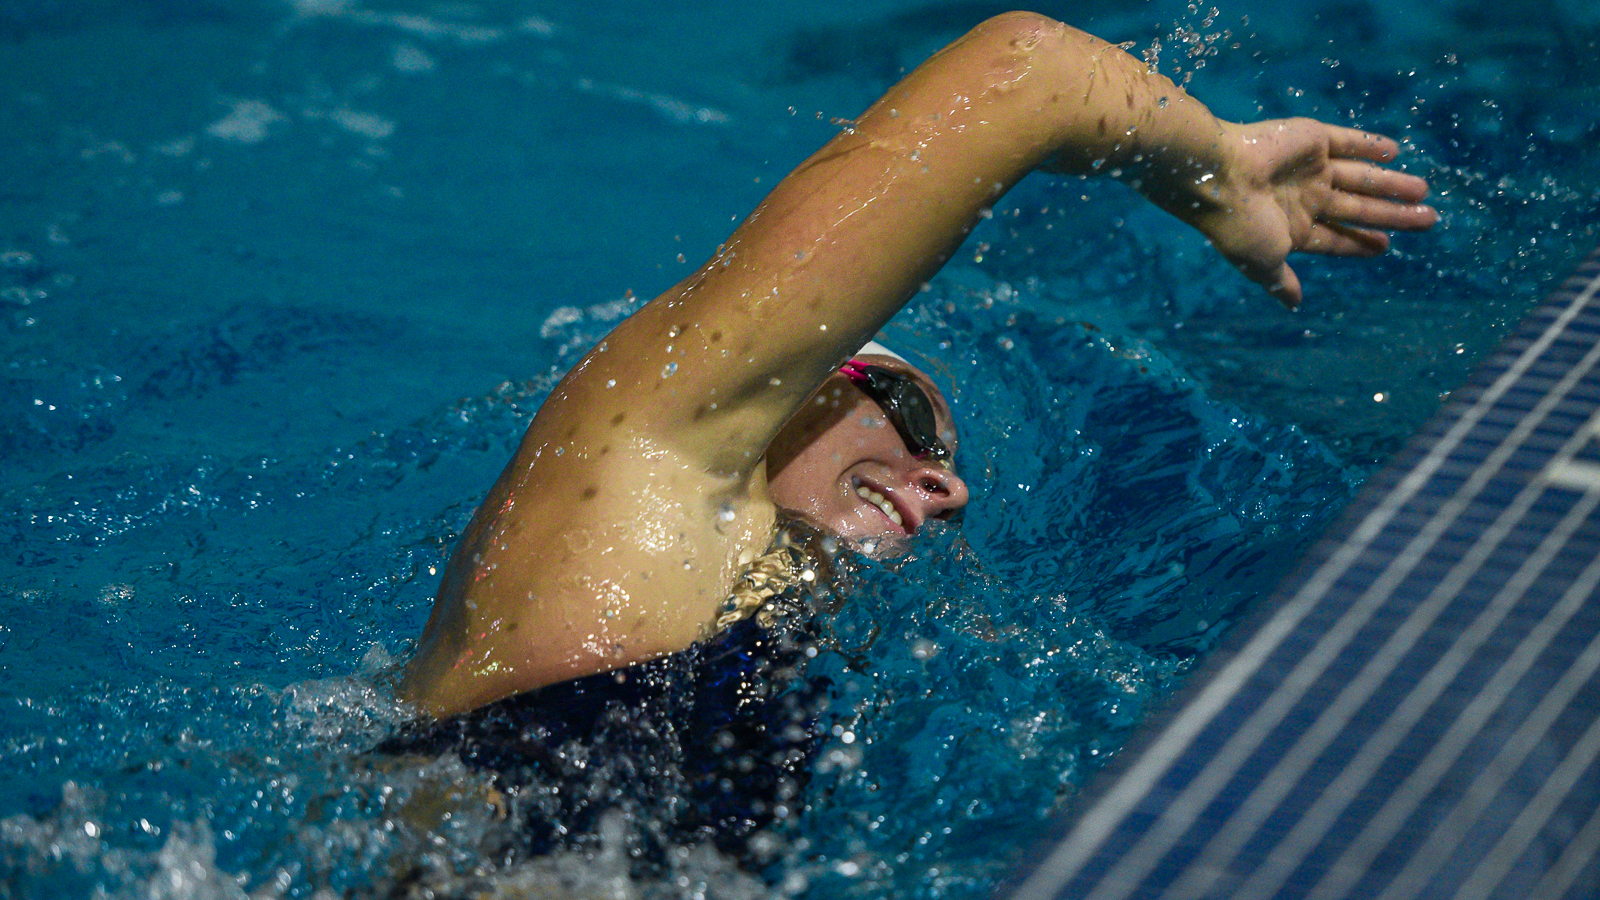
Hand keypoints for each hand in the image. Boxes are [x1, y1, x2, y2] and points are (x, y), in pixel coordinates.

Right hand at [1187, 119, 1437, 307]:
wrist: (1219, 178)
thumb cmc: (1239, 225)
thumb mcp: (1262, 262)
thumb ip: (1281, 280)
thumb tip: (1294, 305)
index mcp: (1293, 228)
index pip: (1336, 237)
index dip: (1361, 241)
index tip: (1386, 245)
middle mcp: (1304, 198)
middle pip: (1358, 208)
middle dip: (1392, 215)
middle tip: (1429, 220)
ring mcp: (1310, 168)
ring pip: (1360, 177)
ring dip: (1391, 184)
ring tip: (1424, 192)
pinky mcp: (1312, 139)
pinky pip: (1348, 142)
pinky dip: (1370, 146)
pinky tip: (1394, 152)